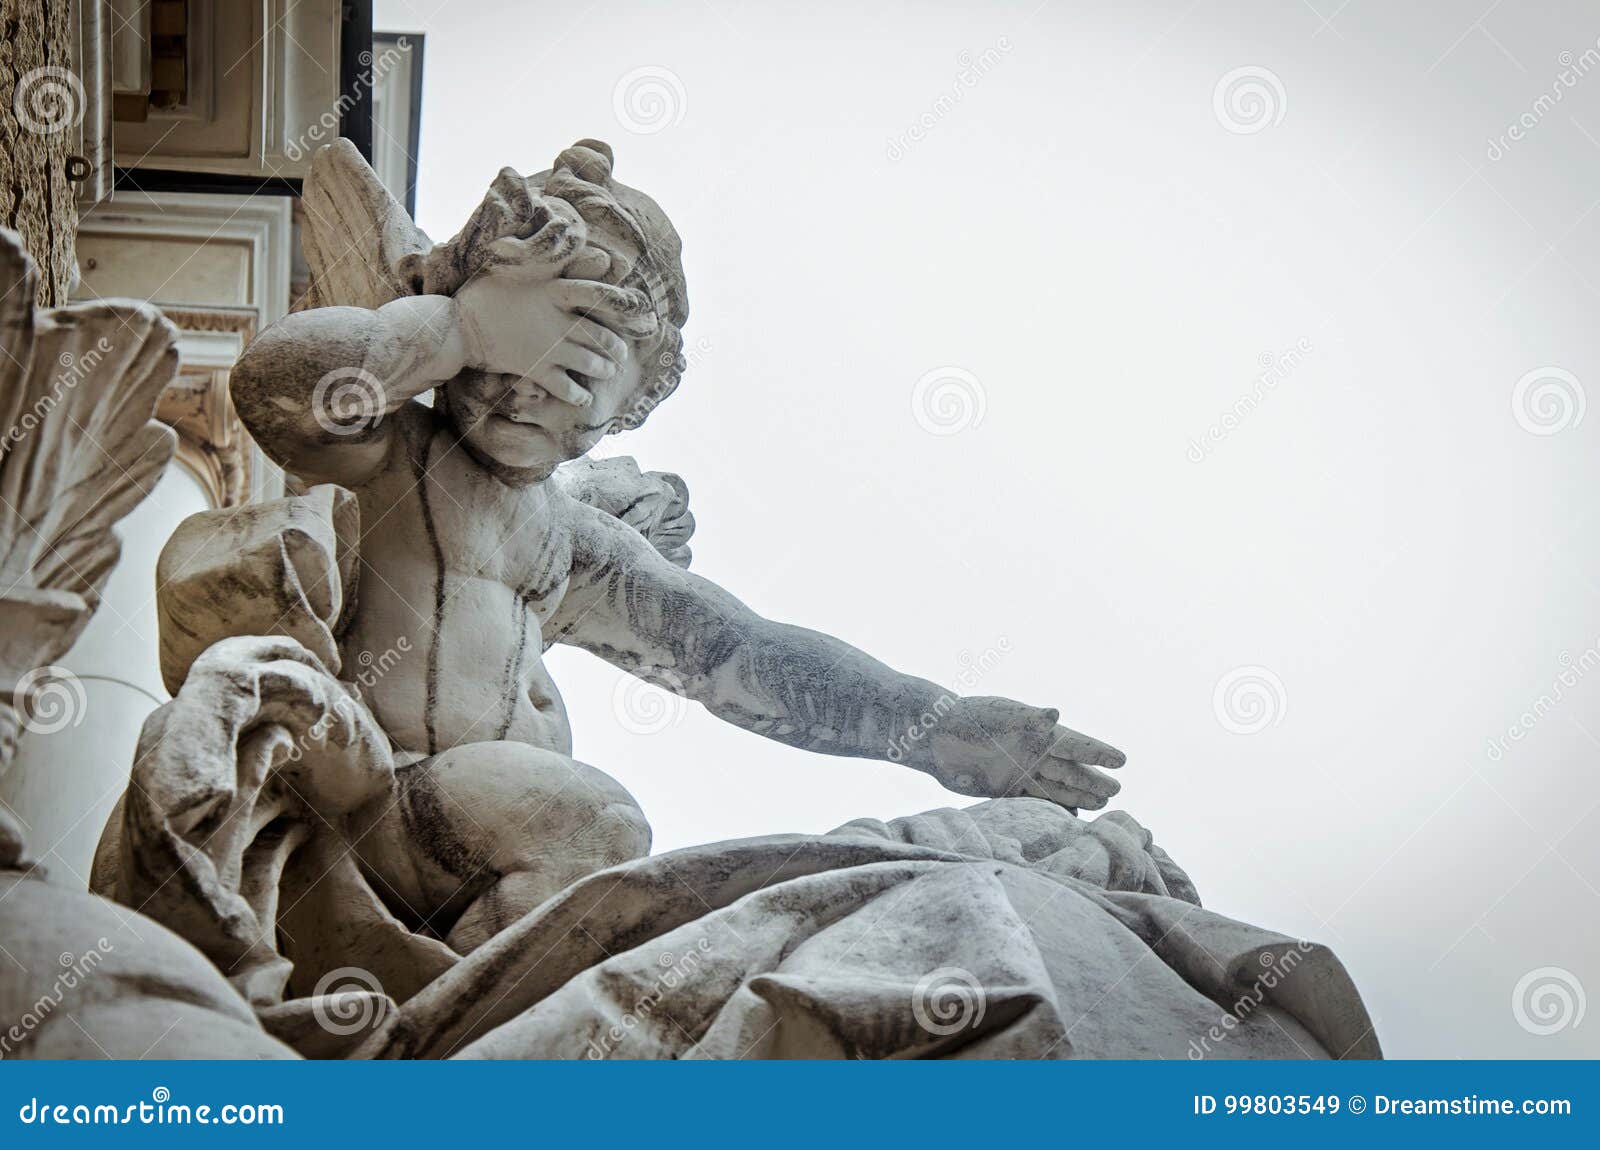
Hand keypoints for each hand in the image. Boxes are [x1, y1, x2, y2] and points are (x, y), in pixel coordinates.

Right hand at [452, 208, 657, 405]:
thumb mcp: (518, 266)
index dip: (622, 301)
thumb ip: (551, 260)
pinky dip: (578, 395)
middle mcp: (557, 320)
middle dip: (616, 347)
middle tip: (622, 354)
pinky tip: (584, 398)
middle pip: (599, 335)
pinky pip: (566, 387)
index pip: (597, 293)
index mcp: (554, 291)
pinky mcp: (536, 370)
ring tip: (609, 371)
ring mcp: (548, 347)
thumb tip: (582, 241)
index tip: (640, 308)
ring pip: (589, 362)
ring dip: (603, 369)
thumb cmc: (487, 292)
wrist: (458, 327)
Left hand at [925, 695, 1124, 810]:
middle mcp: (1033, 753)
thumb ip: (1028, 718)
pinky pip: (1033, 801)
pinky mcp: (1003, 788)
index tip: (1122, 760)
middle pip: (1071, 770)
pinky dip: (1050, 809)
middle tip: (1117, 791)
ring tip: (1100, 805)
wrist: (933, 736)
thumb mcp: (998, 715)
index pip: (1076, 744)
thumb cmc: (966, 718)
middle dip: (1093, 781)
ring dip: (1077, 796)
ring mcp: (1019, 771)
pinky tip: (1066, 817)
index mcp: (1038, 733)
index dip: (1099, 753)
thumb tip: (1056, 712)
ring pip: (1056, 787)